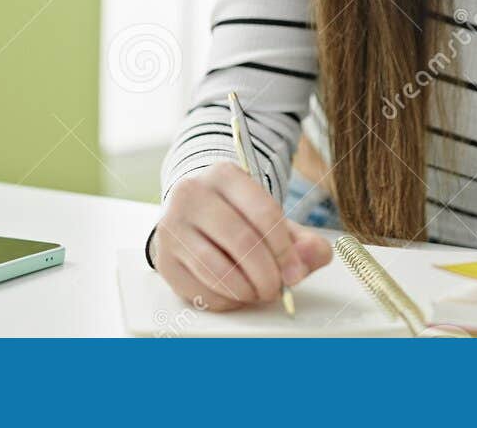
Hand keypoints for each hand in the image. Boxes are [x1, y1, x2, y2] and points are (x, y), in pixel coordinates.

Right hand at [153, 161, 333, 310]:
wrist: (192, 214)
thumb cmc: (238, 217)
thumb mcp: (272, 219)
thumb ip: (303, 240)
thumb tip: (312, 256)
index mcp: (224, 175)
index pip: (263, 213)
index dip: (285, 250)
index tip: (296, 271)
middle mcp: (191, 194)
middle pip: (241, 242)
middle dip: (267, 275)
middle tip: (278, 288)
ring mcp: (172, 227)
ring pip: (218, 270)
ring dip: (247, 291)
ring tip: (259, 291)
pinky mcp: (164, 260)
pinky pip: (201, 291)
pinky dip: (226, 301)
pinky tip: (236, 293)